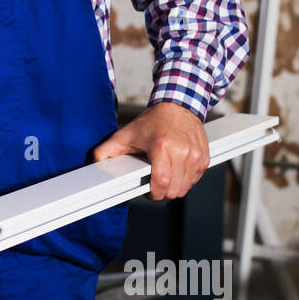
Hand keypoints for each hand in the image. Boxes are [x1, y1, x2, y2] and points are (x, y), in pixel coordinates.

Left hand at [91, 101, 208, 200]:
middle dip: (163, 192)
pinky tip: (176, 169)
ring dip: (174, 187)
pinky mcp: (204, 157)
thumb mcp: (126, 134)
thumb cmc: (153, 121)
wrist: (178, 106)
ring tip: (165, 175)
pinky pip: (195, 179)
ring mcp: (195, 155)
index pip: (161, 183)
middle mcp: (182, 151)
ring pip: (185, 187)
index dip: (154, 193)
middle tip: (155, 183)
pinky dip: (185, 180)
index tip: (149, 192)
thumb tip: (94, 162)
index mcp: (162, 147)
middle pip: (174, 190)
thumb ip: (107, 150)